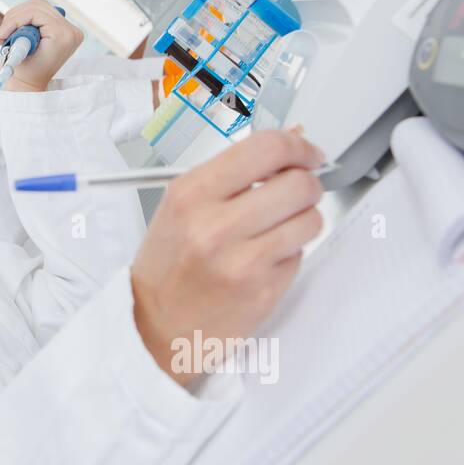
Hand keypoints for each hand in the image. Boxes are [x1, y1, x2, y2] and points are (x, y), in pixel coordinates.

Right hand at [0, 0, 82, 92]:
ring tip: (5, 35)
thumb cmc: (24, 74)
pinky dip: (22, 20)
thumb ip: (18, 32)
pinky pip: (38, 13)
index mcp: (64, 35)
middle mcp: (70, 30)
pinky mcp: (60, 27)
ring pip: (36, 6)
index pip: (35, 12)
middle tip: (1, 35)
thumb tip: (12, 20)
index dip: (13, 21)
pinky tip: (14, 32)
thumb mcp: (20, 52)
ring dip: (16, 19)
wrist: (29, 86)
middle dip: (13, 18)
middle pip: (37, 5)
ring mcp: (67, 28)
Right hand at [129, 129, 326, 386]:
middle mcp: (214, 225)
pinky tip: (262, 259)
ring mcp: (240, 261)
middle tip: (294, 192)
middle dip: (306, 185)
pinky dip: (289, 253)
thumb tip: (290, 140)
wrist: (153, 324)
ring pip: (310, 219)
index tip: (308, 153)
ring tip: (275, 229)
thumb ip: (234, 171)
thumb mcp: (183, 205)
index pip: (265, 149)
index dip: (298, 147)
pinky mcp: (262, 291)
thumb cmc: (168, 264)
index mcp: (190, 194)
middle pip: (298, 183)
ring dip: (302, 220)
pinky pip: (301, 255)